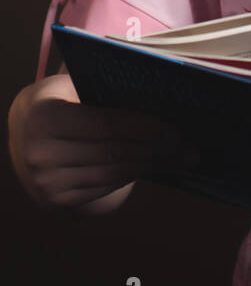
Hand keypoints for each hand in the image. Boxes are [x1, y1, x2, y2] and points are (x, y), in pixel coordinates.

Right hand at [8, 70, 194, 207]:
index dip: (145, 127)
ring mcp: (47, 181)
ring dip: (152, 167)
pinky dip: (133, 176)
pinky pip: (104, 187)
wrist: (24, 131)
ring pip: (113, 173)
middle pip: (114, 152)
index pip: (107, 124)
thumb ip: (106, 89)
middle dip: (158, 151)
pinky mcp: (57, 199)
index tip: (177, 130)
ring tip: (181, 160)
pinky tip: (154, 168)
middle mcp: (41, 153)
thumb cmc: (61, 99)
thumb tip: (165, 94)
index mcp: (46, 116)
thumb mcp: (73, 86)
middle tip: (191, 149)